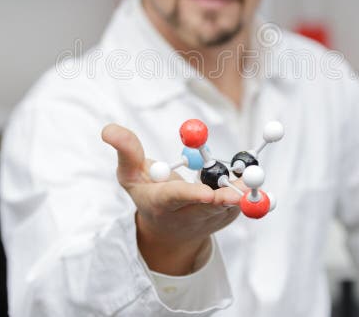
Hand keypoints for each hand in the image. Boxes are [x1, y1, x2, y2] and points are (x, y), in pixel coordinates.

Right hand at [101, 123, 241, 274]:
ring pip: (233, 203)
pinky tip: (242, 178)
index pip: (177, 199)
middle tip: (248, 181)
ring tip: (249, 174)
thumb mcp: (130, 174)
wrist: (169, 228)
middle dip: (229, 195)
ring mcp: (211, 220)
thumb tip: (108, 129)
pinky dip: (247, 186)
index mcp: (162, 204)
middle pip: (212, 206)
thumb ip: (125, 151)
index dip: (192, 196)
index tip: (208, 193)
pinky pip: (244, 199)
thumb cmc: (147, 193)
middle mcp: (189, 216)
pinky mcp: (229, 218)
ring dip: (243, 188)